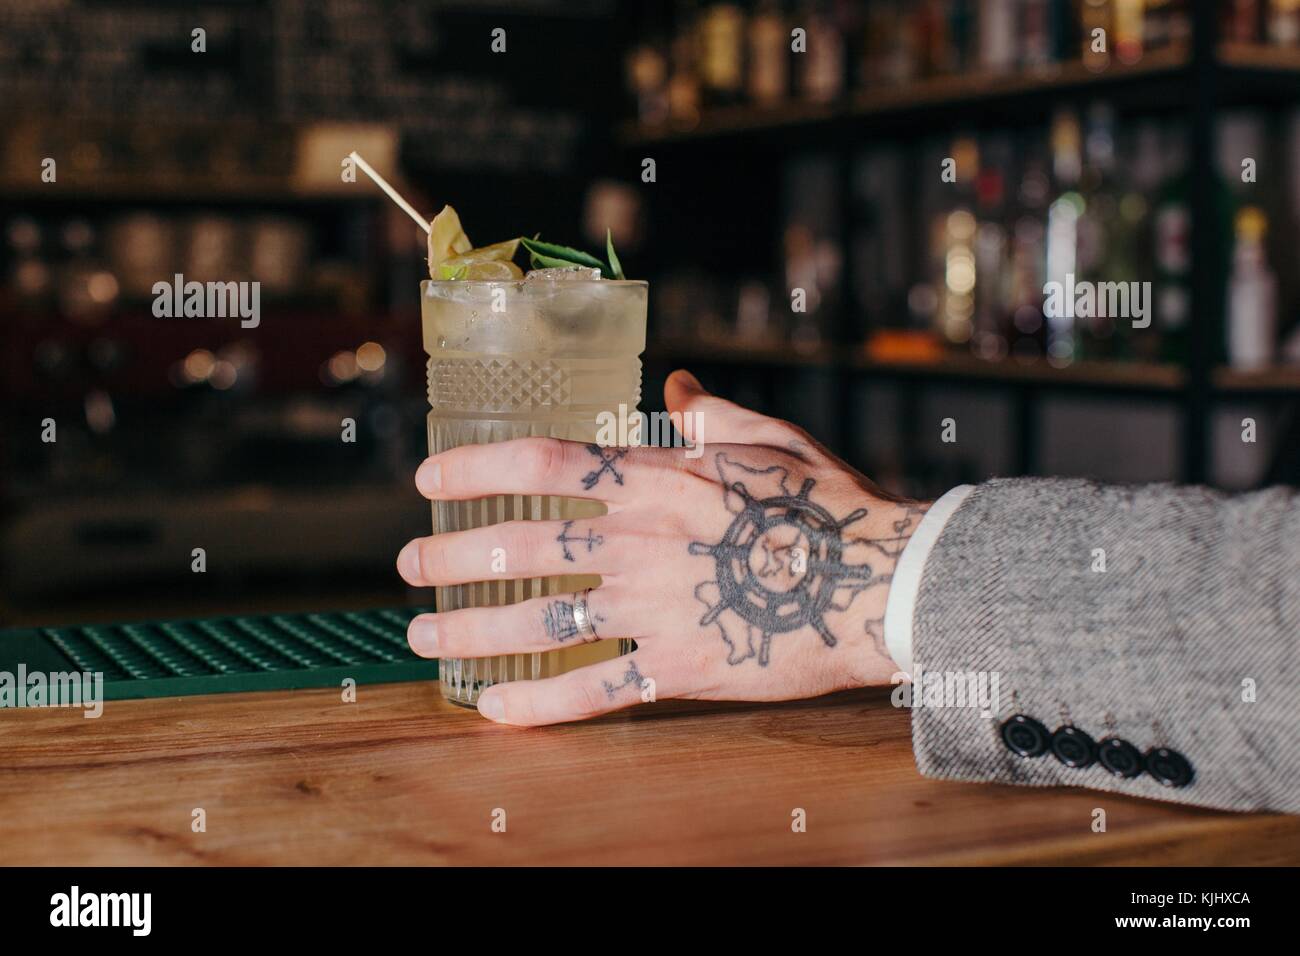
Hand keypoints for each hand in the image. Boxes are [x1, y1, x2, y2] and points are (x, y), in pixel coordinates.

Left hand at [397, 370, 928, 725]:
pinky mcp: (677, 667)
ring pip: (540, 622)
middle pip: (522, 548)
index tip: (429, 481)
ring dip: (472, 630)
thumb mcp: (772, 441)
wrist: (881, 585)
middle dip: (453, 557)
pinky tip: (494, 708)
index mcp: (659, 480)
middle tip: (409, 567)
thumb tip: (676, 387)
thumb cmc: (830, 508)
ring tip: (425, 636)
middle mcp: (640, 543)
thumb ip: (713, 414)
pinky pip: (593, 689)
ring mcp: (654, 608)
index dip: (475, 472)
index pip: (544, 465)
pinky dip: (538, 703)